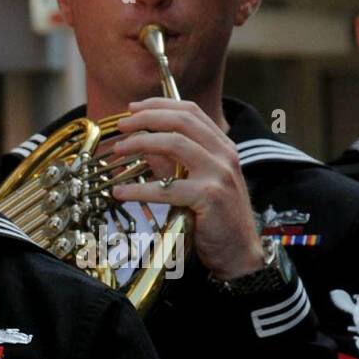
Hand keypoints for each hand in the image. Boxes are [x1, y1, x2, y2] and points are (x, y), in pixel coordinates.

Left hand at [109, 98, 264, 279]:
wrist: (240, 253)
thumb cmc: (216, 220)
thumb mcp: (195, 182)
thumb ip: (172, 163)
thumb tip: (142, 145)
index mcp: (222, 147)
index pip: (190, 111)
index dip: (159, 105)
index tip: (133, 109)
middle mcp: (223, 154)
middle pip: (181, 120)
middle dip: (146, 118)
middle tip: (121, 126)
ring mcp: (219, 174)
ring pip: (175, 143)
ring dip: (140, 143)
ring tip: (119, 150)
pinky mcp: (209, 197)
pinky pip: (167, 187)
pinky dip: (139, 189)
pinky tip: (122, 192)